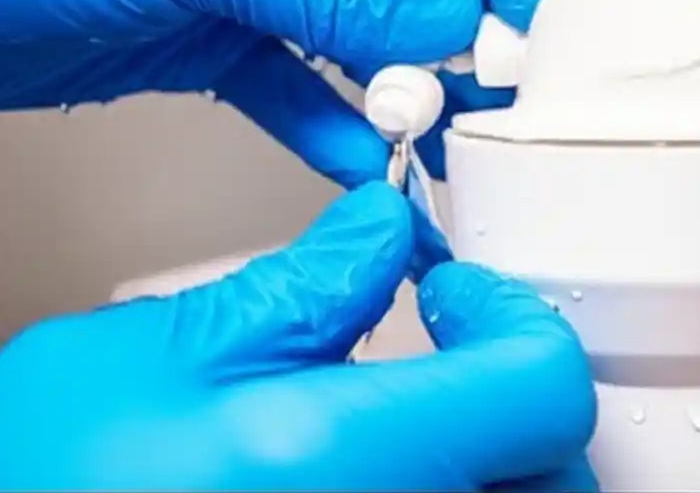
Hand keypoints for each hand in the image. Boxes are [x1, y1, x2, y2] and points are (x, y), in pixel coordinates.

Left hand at [0, 0, 578, 184]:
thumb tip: (441, 22)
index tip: (539, 13)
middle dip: (460, 27)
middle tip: (494, 90)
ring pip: (364, 30)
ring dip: (403, 86)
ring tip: (437, 133)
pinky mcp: (212, 37)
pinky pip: (297, 86)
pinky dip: (329, 125)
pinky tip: (355, 157)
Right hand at [0, 183, 596, 490]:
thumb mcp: (147, 352)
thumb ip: (297, 288)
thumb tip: (380, 233)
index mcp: (332, 461)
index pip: (541, 387)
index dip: (517, 317)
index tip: (459, 291)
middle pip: (553, 468)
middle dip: (518, 390)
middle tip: (453, 346)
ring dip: (494, 450)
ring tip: (416, 405)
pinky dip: (447, 488)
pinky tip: (374, 462)